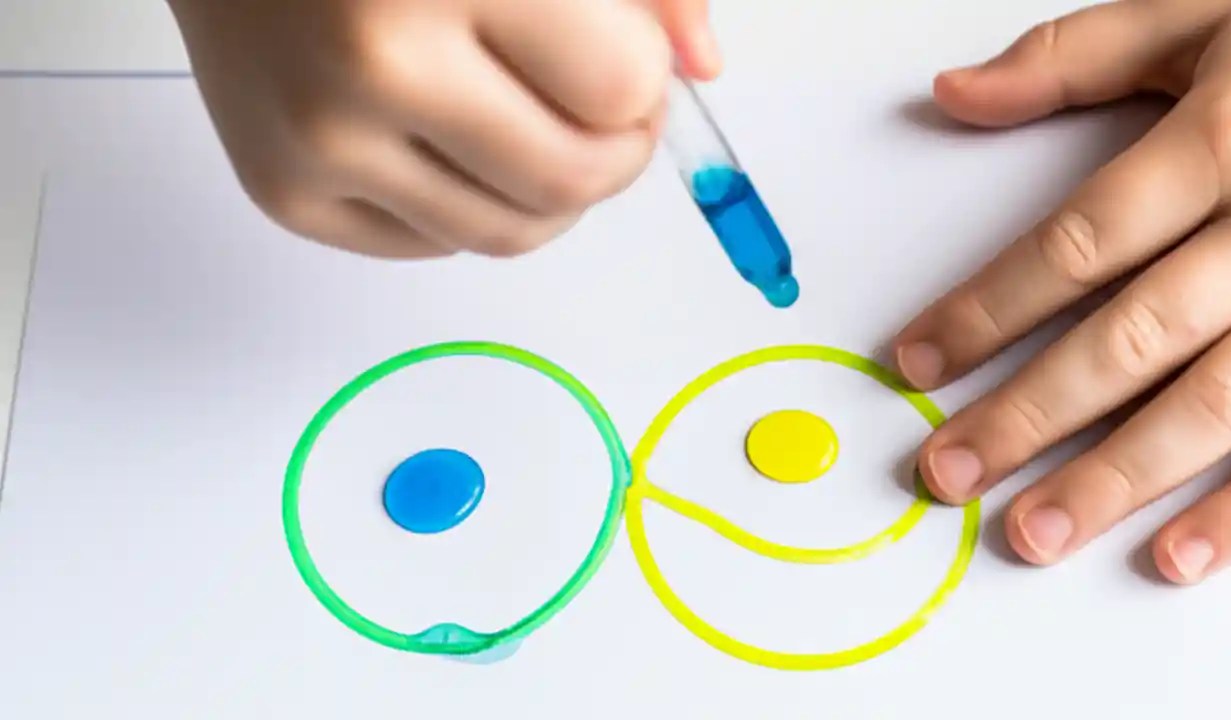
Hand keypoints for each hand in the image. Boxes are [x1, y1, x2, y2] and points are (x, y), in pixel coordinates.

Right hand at [168, 0, 718, 257]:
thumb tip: (704, 65)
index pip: (620, 87)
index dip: (643, 81)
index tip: (629, 61)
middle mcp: (376, 63)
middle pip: (573, 182)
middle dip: (613, 153)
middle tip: (600, 112)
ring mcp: (320, 141)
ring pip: (510, 236)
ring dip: (549, 193)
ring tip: (528, 125)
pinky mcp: (284, 194)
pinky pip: (434, 247)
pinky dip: (463, 203)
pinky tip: (440, 136)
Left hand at [892, 0, 1230, 583]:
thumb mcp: (1206, 14)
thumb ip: (1074, 57)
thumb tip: (954, 93)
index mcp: (1227, 139)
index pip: (1074, 245)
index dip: (985, 310)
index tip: (915, 362)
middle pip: (1128, 341)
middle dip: (1027, 415)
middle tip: (948, 472)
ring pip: (1213, 405)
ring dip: (1116, 479)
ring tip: (1032, 532)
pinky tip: (1176, 553)